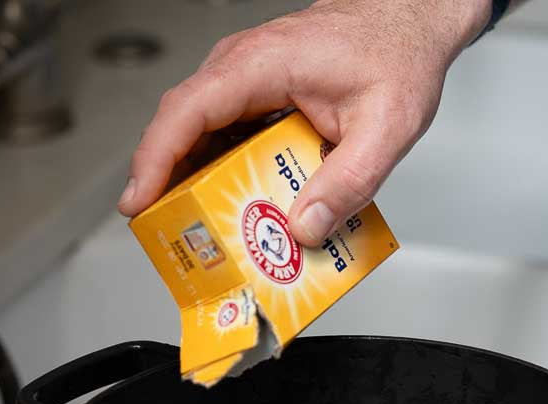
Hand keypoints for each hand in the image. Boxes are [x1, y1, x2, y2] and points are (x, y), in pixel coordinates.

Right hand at [117, 0, 489, 245]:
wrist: (408, 23)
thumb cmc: (396, 56)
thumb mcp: (387, 128)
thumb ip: (349, 181)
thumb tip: (305, 228)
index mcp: (262, 65)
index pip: (188, 110)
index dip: (156, 158)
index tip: (139, 201)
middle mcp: (243, 66)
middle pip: (181, 127)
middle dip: (167, 184)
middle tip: (169, 236)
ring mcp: (246, 80)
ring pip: (199, 133)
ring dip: (194, 182)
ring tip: (202, 232)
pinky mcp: (258, 95)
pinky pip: (225, 135)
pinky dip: (223, 171)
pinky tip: (238, 205)